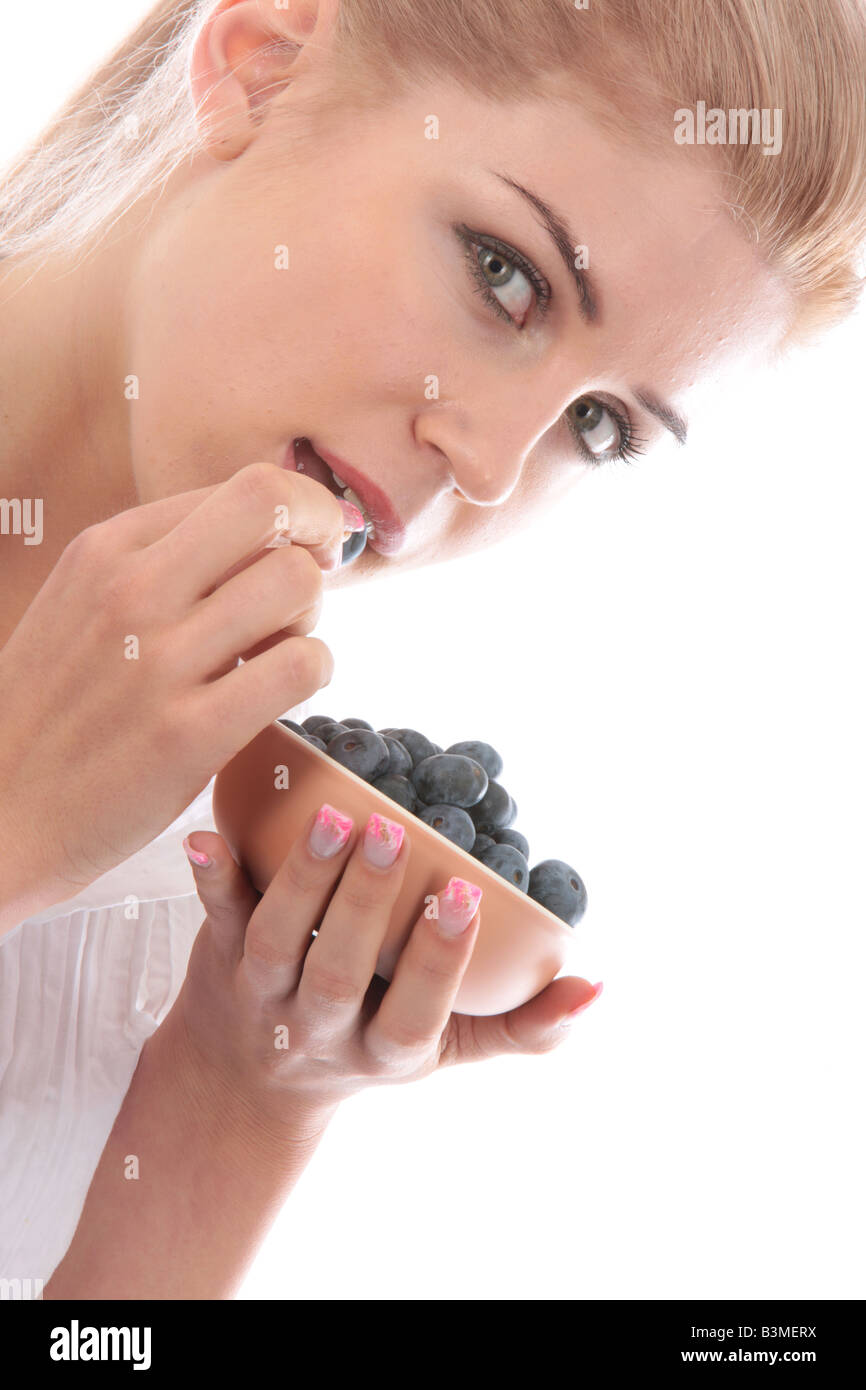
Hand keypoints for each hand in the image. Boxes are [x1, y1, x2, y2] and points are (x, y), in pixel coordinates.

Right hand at [0, 463, 346, 909]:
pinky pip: (300, 665)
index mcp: (106, 548)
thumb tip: (266, 528)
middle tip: (310, 586)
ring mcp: (159, 660)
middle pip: (273, 505)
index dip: (296, 513)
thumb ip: (161, 561)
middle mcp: (131, 589)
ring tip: (283, 648)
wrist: (1, 811)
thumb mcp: (83, 604)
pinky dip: (316, 671)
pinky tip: (288, 690)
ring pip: (298, 582)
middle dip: (318, 537)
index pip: (242, 486)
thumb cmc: (58, 709)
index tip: (306, 545)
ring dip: (312, 614)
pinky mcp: (189, 734)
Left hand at [165, 805, 601, 1131]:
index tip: (461, 895)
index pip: (415, 1014)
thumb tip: (596, 986)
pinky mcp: (221, 953)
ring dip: (302, 881)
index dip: (438, 960)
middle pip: (339, 974)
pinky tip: (209, 836)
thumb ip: (525, 1026)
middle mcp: (320, 1029)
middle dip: (365, 905)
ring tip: (330, 818)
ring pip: (278, 943)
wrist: (249, 1079)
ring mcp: (264, 993)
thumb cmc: (372, 1042)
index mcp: (387, 1051)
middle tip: (391, 831)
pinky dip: (212, 878)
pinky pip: (216, 917)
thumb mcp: (450, 1048)